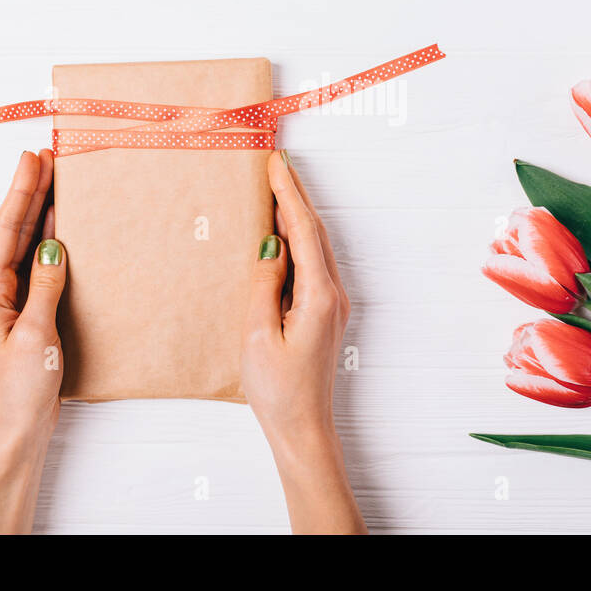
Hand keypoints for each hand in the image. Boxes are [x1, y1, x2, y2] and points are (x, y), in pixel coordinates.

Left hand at [0, 149, 64, 533]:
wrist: (17, 428)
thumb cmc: (22, 389)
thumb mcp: (36, 336)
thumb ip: (44, 287)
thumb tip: (52, 244)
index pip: (5, 229)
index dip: (21, 191)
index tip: (33, 158)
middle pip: (12, 229)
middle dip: (28, 191)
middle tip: (46, 155)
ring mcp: (9, 300)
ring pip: (24, 243)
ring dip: (38, 210)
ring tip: (54, 178)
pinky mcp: (27, 311)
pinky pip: (37, 264)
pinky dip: (48, 239)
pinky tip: (61, 225)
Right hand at [242, 151, 366, 533]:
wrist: (301, 428)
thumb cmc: (277, 390)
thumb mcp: (258, 336)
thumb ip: (263, 285)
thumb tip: (271, 246)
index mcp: (319, 296)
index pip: (305, 230)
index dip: (289, 193)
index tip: (275, 162)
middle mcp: (333, 294)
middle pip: (315, 231)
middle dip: (295, 194)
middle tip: (274, 162)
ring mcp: (331, 303)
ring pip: (315, 245)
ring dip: (296, 214)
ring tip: (274, 186)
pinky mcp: (323, 312)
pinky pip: (310, 263)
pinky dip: (296, 239)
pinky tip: (279, 232)